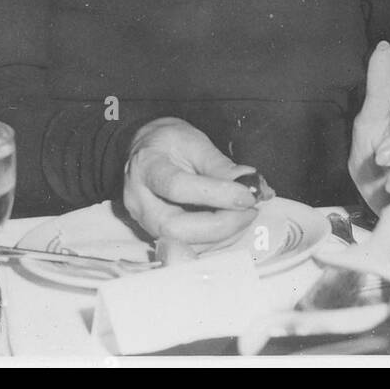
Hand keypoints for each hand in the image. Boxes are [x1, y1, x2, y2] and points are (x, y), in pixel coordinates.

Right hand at [123, 117, 257, 244]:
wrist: (149, 152)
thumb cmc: (170, 143)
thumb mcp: (194, 141)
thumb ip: (219, 164)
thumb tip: (246, 182)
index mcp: (146, 167)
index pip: (177, 187)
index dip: (215, 194)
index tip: (246, 195)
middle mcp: (140, 201)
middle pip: (175, 227)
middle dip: (219, 225)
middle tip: (249, 210)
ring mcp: (146, 223)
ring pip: (184, 243)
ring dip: (223, 235)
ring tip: (245, 214)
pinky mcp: (160, 236)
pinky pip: (190, 247)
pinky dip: (218, 240)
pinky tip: (234, 222)